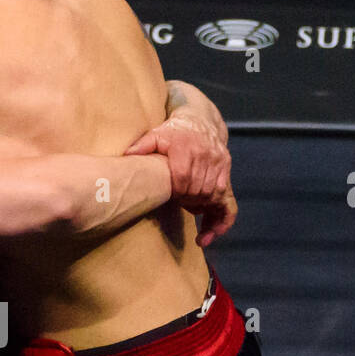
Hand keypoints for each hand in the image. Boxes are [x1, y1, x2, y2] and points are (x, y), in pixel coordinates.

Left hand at [125, 81, 234, 246]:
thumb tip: (126, 156)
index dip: (177, 193)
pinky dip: (221, 220)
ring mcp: (220, 165)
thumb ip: (142, 145)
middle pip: (198, 190)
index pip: (183, 178)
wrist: (200, 120)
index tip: (172, 198)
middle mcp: (208, 156)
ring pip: (213, 197)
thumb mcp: (156, 134)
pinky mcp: (227, 172)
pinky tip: (210, 235)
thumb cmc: (174, 131)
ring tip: (192, 218)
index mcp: (187, 148)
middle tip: (180, 205)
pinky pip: (228, 202)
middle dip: (188, 202)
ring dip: (203, 211)